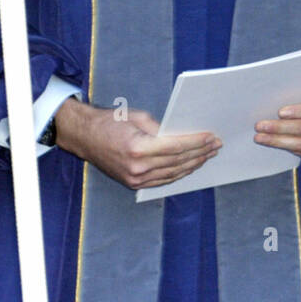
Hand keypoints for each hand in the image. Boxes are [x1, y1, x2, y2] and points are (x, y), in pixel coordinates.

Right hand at [55, 99, 219, 190]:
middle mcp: (138, 167)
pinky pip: (162, 181)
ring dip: (193, 165)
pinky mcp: (133, 184)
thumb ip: (162, 128)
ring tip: (208, 156)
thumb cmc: (110, 122)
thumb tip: (184, 136)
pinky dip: (179, 174)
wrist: (84, 137)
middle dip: (200, 153)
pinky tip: (190, 166)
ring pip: (173, 174)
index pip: (177, 147)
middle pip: (178, 162)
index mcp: (139, 148)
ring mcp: (135, 179)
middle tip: (216, 146)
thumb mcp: (138, 117)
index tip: (212, 137)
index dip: (197, 143)